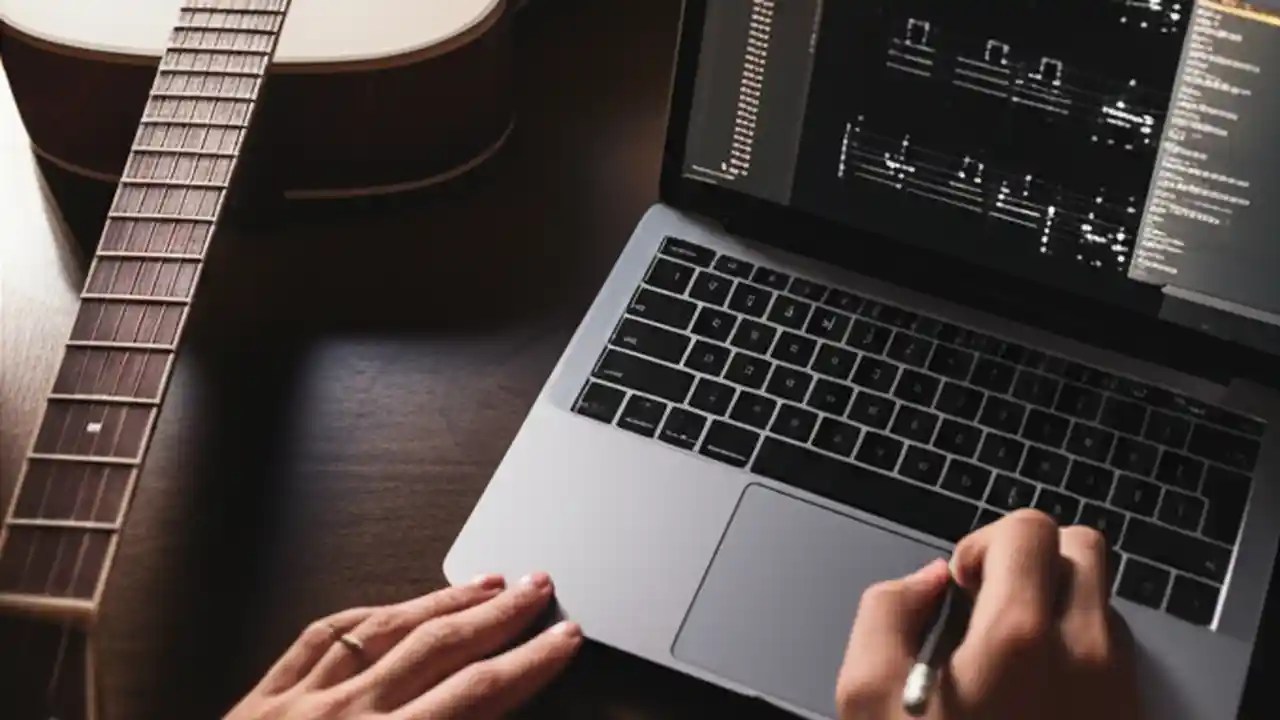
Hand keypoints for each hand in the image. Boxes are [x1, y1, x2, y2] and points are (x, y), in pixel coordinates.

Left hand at [225, 572, 580, 719]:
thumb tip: (489, 718)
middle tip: (540, 587)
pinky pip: (321, 639)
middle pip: (438, 649)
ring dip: (443, 602)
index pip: (475, 696)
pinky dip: (366, 615)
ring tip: (487, 581)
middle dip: (499, 615)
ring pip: (385, 630)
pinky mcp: (260, 701)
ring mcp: (298, 704)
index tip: (563, 639)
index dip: (528, 663)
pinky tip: (391, 606)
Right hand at [836, 509, 1143, 719]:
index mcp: (1017, 639)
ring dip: (1057, 608)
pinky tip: (1036, 694)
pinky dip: (1079, 654)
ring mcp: (1117, 693)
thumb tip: (922, 583)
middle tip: (989, 605)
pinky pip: (1116, 658)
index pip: (1031, 529)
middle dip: (1032, 561)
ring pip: (1101, 603)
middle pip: (1083, 549)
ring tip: (1011, 660)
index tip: (963, 585)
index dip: (985, 543)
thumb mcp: (865, 700)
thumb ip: (884, 613)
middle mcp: (1084, 657)